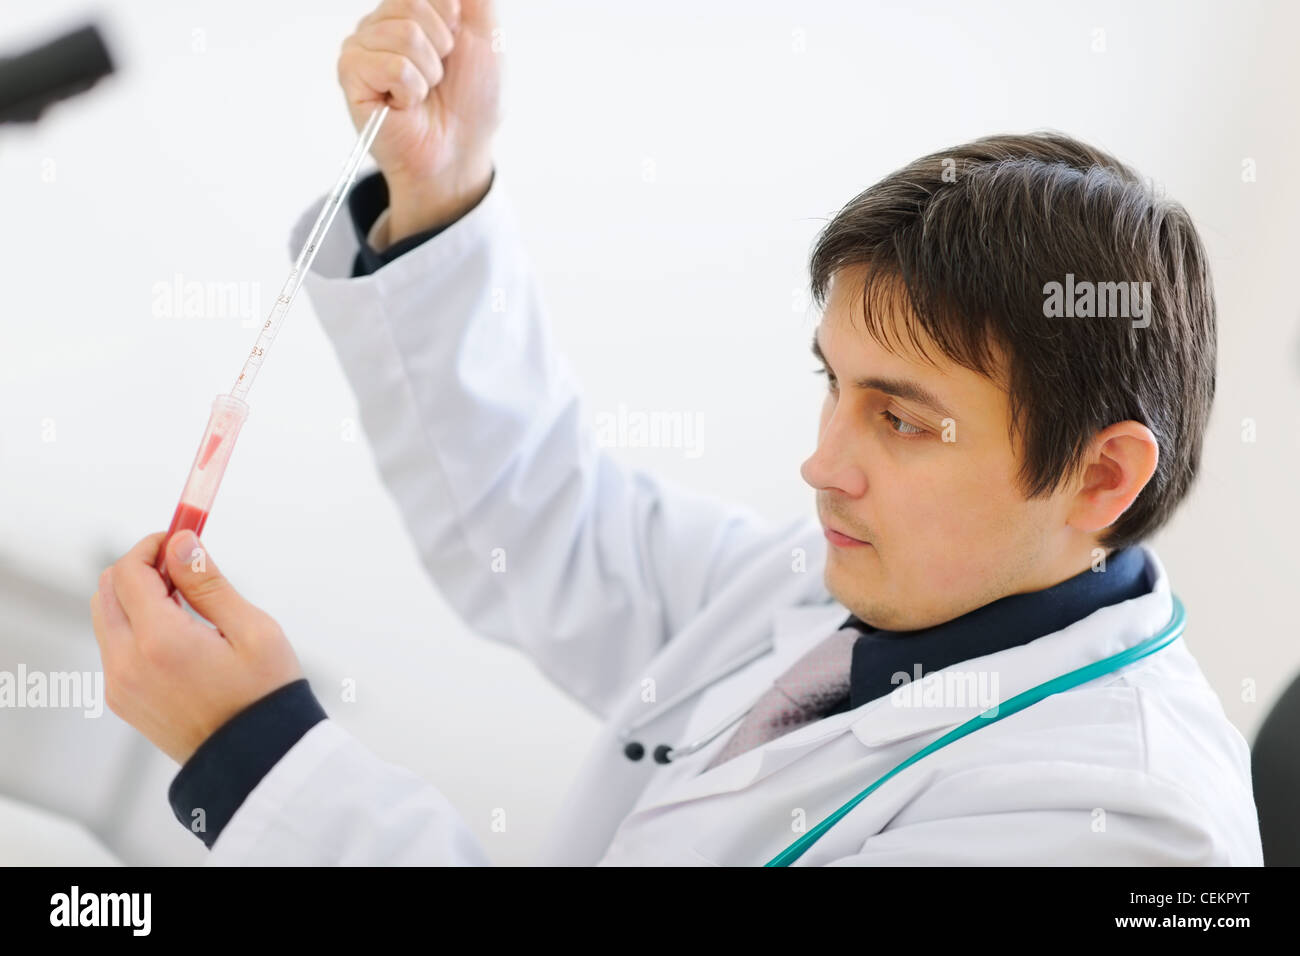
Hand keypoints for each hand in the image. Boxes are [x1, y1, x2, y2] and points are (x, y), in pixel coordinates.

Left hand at [90, 530, 303, 764]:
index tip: (181, 538)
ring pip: (106, 618)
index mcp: (161, 642)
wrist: (257, 761)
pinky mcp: (123, 700)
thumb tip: (180, 545)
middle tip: (183, 566)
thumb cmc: (266, 696)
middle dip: (140, 568)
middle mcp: (128, 663)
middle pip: (107, 591)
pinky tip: (178, 633)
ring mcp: (120, 685)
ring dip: (135, 597)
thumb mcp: (253, 630)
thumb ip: (209, 584)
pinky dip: (135, 627)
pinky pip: (114, 647)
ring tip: (186, 602)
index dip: (153, 546)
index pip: (130, 572)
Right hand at [339, 0, 501, 242]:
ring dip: (428, 72)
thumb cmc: (471, 100)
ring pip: (404, 34)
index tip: (453, 50)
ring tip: (422, 93)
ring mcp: (362, 46)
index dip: (451, 20)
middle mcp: (381, 23)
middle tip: (437, 78)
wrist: (458, 151)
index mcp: (410, 10)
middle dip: (440, 47)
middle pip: (412, 5)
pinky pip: (391, 64)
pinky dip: (411, 89)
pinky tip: (404, 104)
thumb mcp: (487, 36)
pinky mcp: (350, 73)